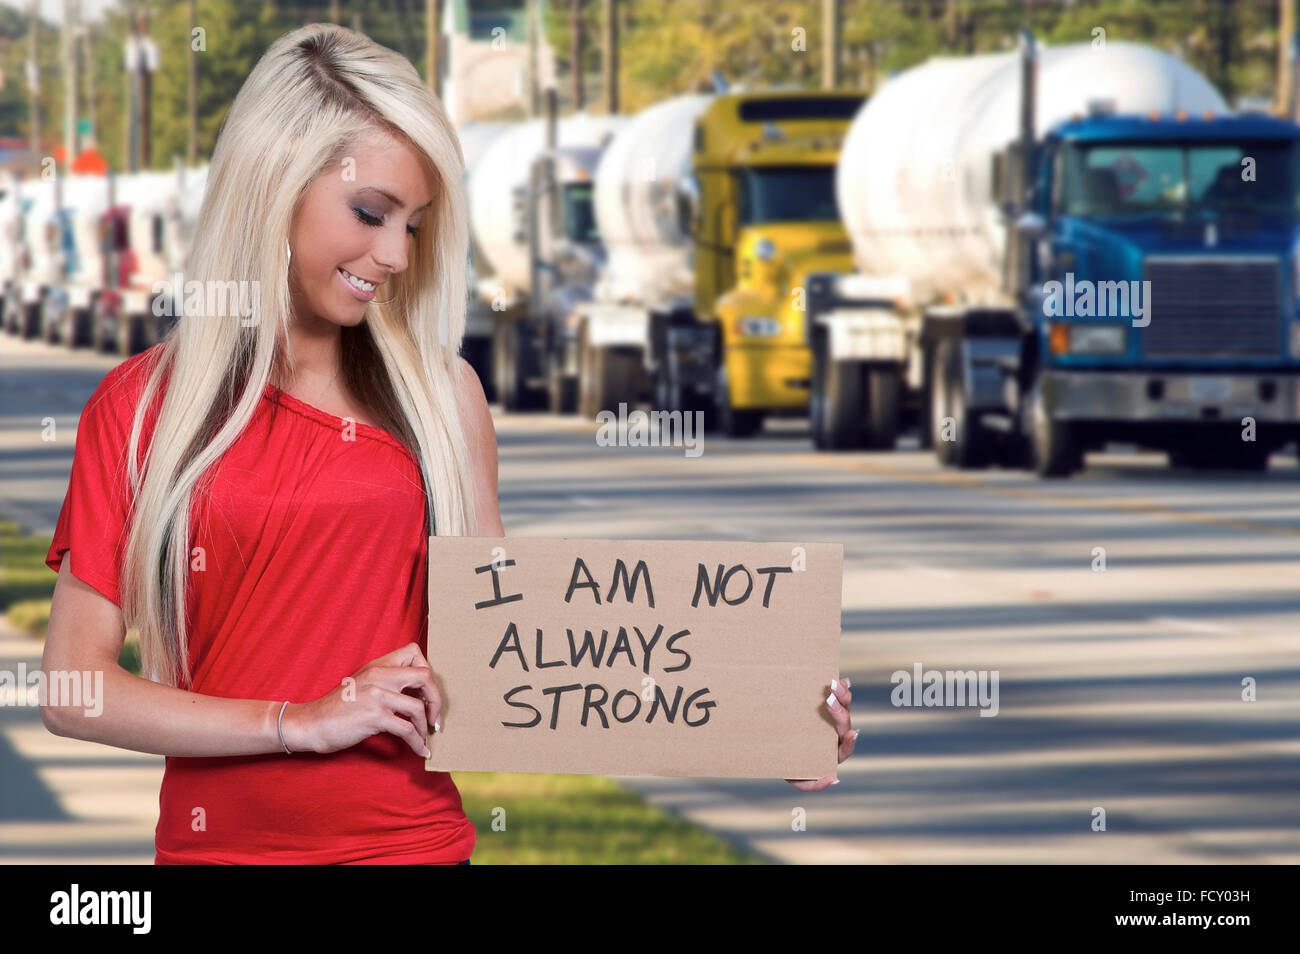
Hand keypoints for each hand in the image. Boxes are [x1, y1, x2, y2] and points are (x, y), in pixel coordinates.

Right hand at [280, 642, 442, 757]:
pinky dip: (418, 743)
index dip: (427, 671)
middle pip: (425, 677)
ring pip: (418, 707)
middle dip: (436, 699)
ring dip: (425, 726)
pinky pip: (407, 730)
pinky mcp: (374, 717)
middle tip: (434, 717)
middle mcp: (379, 676)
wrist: (310, 724)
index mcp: (377, 665)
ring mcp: (377, 696)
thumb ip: (385, 682)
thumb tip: (415, 695)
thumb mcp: (361, 684)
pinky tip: (420, 751)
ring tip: (424, 737)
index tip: (425, 692)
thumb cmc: (337, 708)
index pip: (414, 652)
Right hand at [785, 676, 855, 791]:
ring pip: (843, 706)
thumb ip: (812, 785)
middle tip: (829, 700)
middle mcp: (835, 735)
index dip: (851, 741)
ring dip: (841, 696)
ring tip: (834, 684)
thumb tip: (834, 779)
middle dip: (840, 712)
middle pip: (844, 724)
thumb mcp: (797, 780)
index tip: (853, 733)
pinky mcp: (825, 704)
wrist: (771, 748)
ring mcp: (830, 718)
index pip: (846, 748)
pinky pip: (836, 695)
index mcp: (832, 753)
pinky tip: (841, 679)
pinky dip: (840, 688)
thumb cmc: (787, 765)